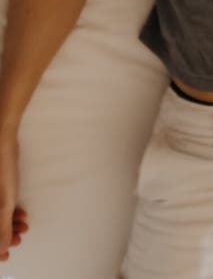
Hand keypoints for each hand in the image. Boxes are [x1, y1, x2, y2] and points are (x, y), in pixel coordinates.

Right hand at [0, 133, 28, 260]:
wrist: (3, 141)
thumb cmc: (3, 170)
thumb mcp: (4, 203)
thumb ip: (2, 228)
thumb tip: (2, 251)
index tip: (7, 256)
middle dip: (5, 235)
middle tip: (20, 239)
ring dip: (9, 224)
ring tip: (25, 226)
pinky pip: (0, 206)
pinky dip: (9, 212)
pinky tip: (22, 214)